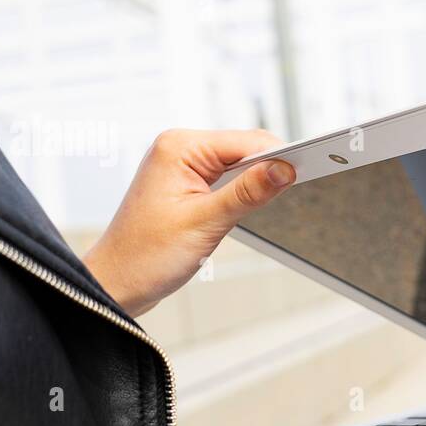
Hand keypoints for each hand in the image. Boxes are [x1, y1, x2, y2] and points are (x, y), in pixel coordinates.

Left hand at [83, 128, 295, 316]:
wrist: (116, 284)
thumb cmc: (145, 256)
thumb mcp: (205, 223)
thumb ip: (248, 193)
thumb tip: (284, 170)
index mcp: (179, 147)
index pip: (247, 141)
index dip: (279, 157)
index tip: (308, 170)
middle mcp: (179, 149)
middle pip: (246, 149)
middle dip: (268, 171)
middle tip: (291, 193)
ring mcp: (182, 166)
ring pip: (239, 166)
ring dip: (254, 184)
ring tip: (262, 207)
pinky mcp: (186, 184)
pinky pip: (227, 180)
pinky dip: (242, 193)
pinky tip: (243, 210)